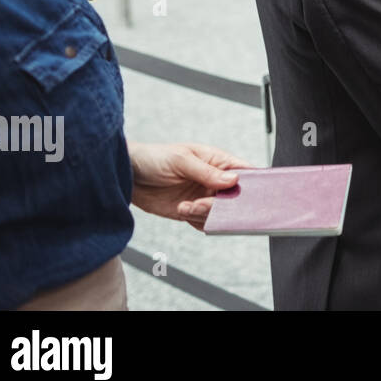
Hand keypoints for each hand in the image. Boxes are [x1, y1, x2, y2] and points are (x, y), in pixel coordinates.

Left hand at [128, 141, 253, 231]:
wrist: (128, 176)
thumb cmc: (155, 158)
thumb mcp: (181, 160)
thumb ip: (207, 172)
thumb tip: (233, 181)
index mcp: (218, 162)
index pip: (244, 172)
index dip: (252, 183)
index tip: (251, 195)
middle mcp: (214, 181)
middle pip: (234, 198)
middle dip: (223, 205)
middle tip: (204, 203)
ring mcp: (203, 197)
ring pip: (219, 213)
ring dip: (204, 213)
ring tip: (186, 206)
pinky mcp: (190, 211)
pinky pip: (203, 222)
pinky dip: (196, 221)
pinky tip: (182, 210)